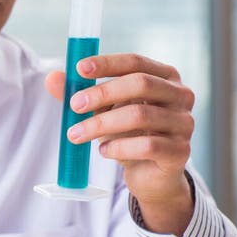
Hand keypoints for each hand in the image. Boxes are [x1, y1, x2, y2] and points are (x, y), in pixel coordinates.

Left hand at [45, 54, 195, 236]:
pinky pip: (148, 146)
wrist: (150, 174)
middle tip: (74, 105)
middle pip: (141, 84)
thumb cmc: (127, 132)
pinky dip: (120, 148)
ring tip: (77, 134)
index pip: (136, 62)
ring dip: (102, 124)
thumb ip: (79, 93)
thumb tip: (52, 78)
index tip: (79, 69)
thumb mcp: (102, 110)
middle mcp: (180, 96)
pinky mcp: (181, 152)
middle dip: (102, 93)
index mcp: (164, 76)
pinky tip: (103, 151)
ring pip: (140, 115)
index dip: (107, 63)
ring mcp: (184, 123)